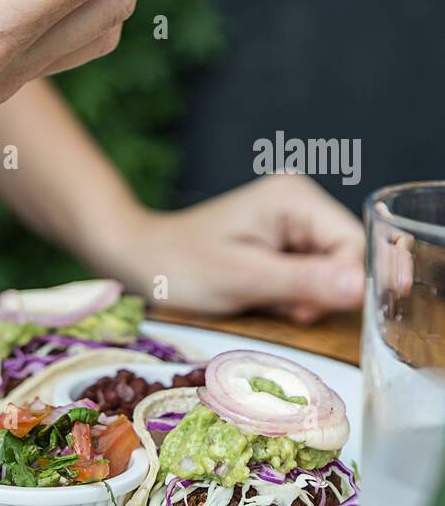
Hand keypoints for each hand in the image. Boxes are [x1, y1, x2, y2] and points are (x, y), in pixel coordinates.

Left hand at [106, 173, 364, 322]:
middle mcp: (302, 202)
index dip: (344, 285)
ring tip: (264, 297)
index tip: (303, 307)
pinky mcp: (287, 241)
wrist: (144, 261)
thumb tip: (361, 287)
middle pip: (349, 259)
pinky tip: (265, 295)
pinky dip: (295, 296)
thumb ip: (305, 282)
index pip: (357, 245)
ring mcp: (295, 221)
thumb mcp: (244, 279)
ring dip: (306, 298)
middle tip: (278, 302)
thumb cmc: (182, 266)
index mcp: (295, 198)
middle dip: (321, 292)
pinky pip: (315, 276)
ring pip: (334, 273)